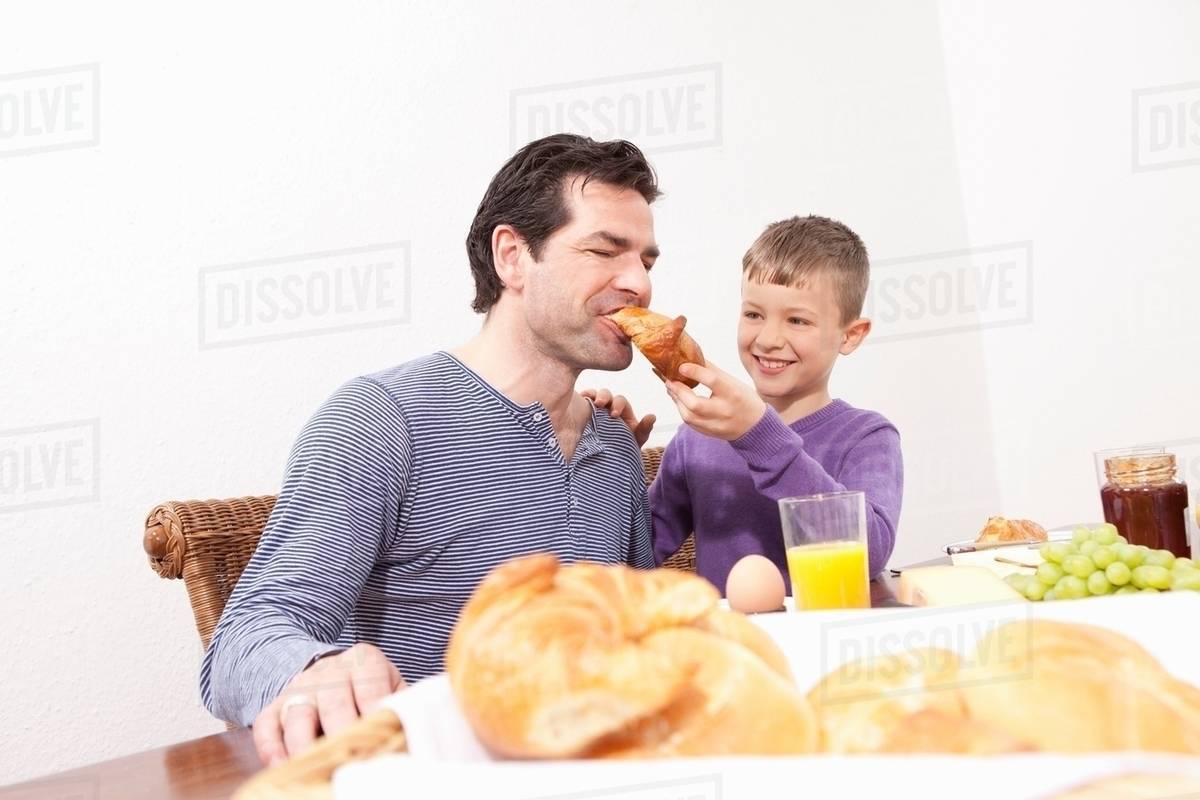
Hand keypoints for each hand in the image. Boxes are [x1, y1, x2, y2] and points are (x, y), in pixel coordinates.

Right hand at [251, 642, 404, 765]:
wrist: (333, 673)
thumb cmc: (372, 689)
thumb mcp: (393, 687)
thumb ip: (404, 705)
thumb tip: (418, 734)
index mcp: (364, 660)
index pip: (370, 687)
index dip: (374, 715)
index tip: (379, 741)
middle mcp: (329, 669)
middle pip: (333, 702)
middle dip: (342, 734)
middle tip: (352, 762)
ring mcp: (299, 687)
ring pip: (297, 714)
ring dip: (305, 745)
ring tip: (317, 770)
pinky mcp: (275, 705)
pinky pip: (267, 725)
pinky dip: (271, 748)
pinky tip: (282, 767)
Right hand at [580, 388, 655, 446]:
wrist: (611, 460)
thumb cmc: (626, 447)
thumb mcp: (636, 439)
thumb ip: (644, 428)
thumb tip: (652, 416)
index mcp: (622, 410)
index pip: (620, 401)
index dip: (618, 405)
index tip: (614, 415)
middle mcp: (609, 406)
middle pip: (606, 394)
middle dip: (604, 396)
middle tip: (600, 404)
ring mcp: (595, 409)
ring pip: (594, 396)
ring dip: (591, 394)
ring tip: (587, 399)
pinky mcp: (584, 414)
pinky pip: (583, 402)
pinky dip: (581, 398)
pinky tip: (577, 400)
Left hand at [664, 362, 767, 440]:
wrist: (755, 426)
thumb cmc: (743, 399)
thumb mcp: (732, 381)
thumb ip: (712, 370)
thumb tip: (691, 356)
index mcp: (733, 394)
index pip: (712, 381)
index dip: (695, 372)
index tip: (681, 366)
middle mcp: (725, 411)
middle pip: (695, 404)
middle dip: (678, 391)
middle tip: (670, 380)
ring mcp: (717, 425)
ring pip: (689, 416)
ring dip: (677, 400)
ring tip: (673, 389)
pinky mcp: (709, 433)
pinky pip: (690, 423)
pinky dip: (682, 410)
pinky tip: (679, 400)